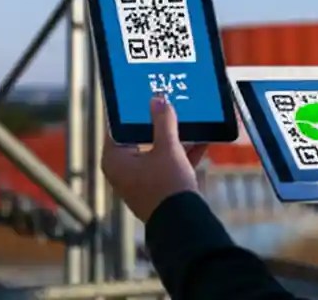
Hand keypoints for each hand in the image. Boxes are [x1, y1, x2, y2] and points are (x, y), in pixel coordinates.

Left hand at [101, 95, 208, 223]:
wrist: (182, 223)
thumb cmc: (167, 185)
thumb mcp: (167, 148)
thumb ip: (163, 121)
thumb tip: (157, 100)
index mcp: (115, 159)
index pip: (118, 126)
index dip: (132, 110)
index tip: (143, 95)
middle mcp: (122, 171)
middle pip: (139, 137)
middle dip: (157, 122)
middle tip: (167, 102)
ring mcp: (139, 181)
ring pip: (156, 151)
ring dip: (173, 137)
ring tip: (188, 118)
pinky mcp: (156, 188)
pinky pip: (166, 164)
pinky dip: (181, 153)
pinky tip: (202, 139)